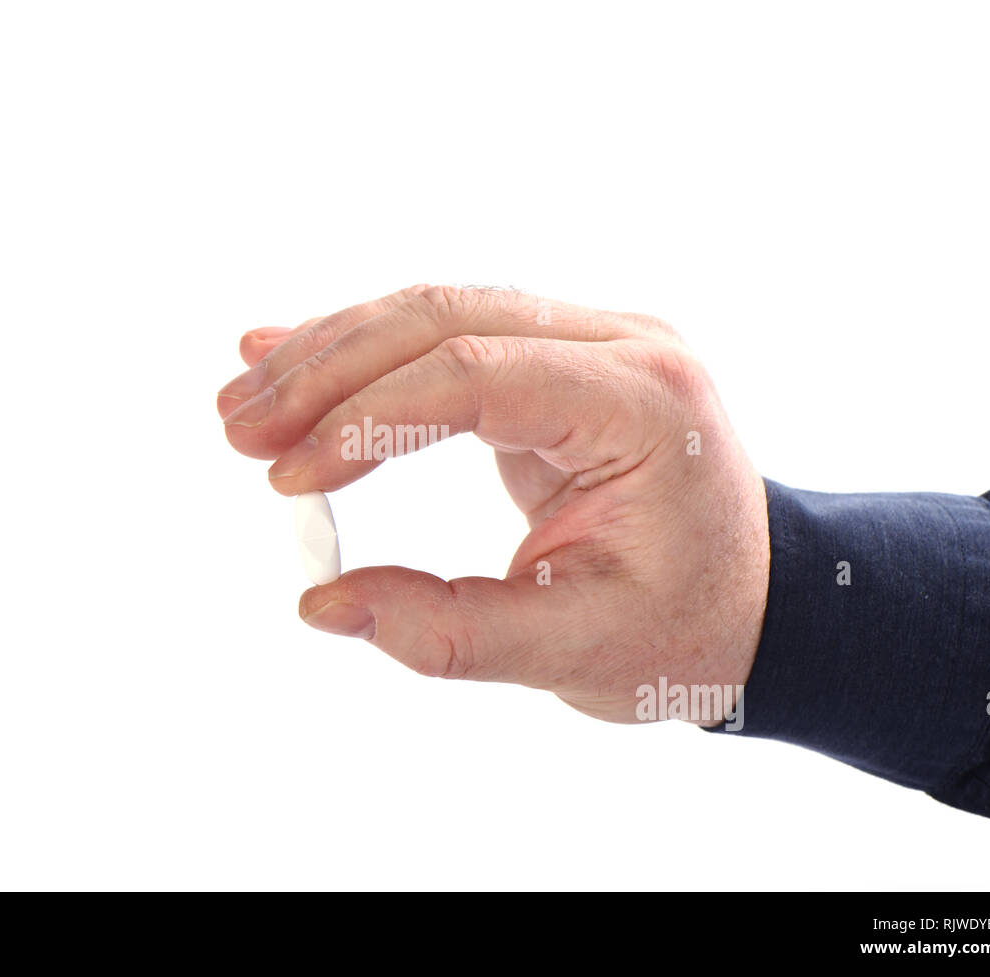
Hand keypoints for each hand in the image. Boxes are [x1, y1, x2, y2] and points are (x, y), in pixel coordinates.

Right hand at [218, 285, 769, 723]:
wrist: (751, 599)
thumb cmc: (681, 627)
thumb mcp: (576, 652)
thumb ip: (450, 633)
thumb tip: (323, 604)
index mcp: (642, 402)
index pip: (475, 376)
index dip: (364, 419)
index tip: (285, 476)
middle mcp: (618, 344)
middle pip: (444, 318)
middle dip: (326, 371)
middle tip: (238, 428)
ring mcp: (587, 339)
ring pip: (434, 311)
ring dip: (330, 352)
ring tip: (243, 399)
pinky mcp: (555, 357)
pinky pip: (447, 337)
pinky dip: (366, 354)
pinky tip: (289, 355)